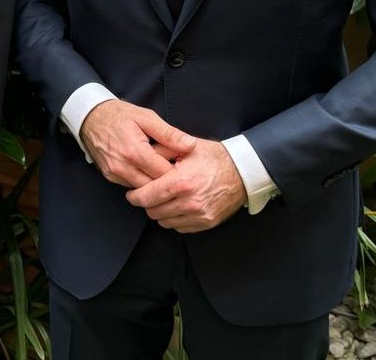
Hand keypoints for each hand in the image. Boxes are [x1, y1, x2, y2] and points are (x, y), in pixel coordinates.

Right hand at [79, 99, 195, 187]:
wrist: (91, 117)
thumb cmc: (120, 115)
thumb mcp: (147, 117)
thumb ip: (169, 134)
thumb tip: (191, 145)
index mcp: (134, 152)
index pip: (165, 173)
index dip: (177, 169)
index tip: (182, 162)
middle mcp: (123, 167)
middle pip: (155, 185)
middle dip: (166, 178)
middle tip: (173, 165)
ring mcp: (114, 174)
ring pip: (144, 188)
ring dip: (154, 180)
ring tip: (159, 164)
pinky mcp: (110, 176)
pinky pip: (132, 185)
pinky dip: (141, 179)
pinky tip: (146, 167)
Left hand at [125, 139, 246, 232]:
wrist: (243, 171)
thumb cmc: (214, 157)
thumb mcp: (186, 147)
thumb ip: (161, 151)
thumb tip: (140, 156)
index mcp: (181, 182)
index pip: (146, 197)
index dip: (134, 196)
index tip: (132, 193)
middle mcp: (190, 202)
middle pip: (153, 211)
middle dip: (147, 203)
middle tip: (148, 194)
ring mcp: (199, 215)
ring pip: (165, 222)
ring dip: (160, 212)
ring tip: (163, 199)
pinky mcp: (207, 223)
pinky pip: (180, 228)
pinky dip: (174, 219)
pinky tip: (177, 206)